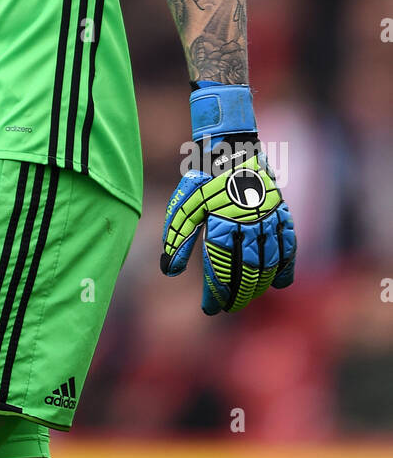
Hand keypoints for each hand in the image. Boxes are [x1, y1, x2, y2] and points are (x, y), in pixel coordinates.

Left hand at [161, 145, 296, 313]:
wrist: (232, 148)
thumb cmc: (203, 179)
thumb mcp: (185, 206)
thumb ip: (177, 238)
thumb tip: (169, 271)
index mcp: (223, 223)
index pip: (221, 270)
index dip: (215, 293)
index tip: (210, 308)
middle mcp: (249, 224)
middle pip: (248, 273)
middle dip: (238, 295)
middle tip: (229, 307)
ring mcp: (269, 219)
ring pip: (270, 263)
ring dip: (260, 286)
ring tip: (248, 297)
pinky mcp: (282, 213)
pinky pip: (289, 246)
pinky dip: (287, 267)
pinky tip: (281, 284)